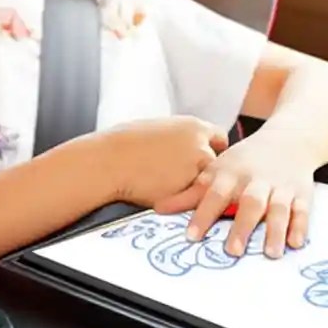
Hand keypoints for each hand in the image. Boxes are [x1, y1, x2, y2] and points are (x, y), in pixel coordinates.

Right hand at [101, 116, 229, 207]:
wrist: (109, 162)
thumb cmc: (124, 144)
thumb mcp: (158, 129)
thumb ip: (178, 137)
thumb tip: (181, 145)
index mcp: (193, 127)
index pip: (219, 138)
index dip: (213, 149)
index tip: (206, 157)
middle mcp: (201, 147)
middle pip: (217, 163)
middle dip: (207, 171)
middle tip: (190, 178)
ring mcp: (196, 171)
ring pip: (206, 183)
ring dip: (197, 187)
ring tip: (173, 189)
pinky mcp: (186, 192)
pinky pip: (192, 199)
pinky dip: (184, 201)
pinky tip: (165, 197)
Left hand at [154, 126, 313, 258]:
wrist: (288, 139)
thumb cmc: (245, 160)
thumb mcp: (217, 170)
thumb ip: (191, 193)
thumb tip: (158, 210)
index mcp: (231, 174)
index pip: (215, 195)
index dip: (203, 215)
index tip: (192, 237)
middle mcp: (256, 180)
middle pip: (249, 203)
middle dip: (242, 226)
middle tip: (232, 251)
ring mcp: (280, 187)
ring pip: (278, 208)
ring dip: (275, 231)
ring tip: (271, 254)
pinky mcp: (301, 193)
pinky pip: (302, 210)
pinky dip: (300, 226)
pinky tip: (296, 243)